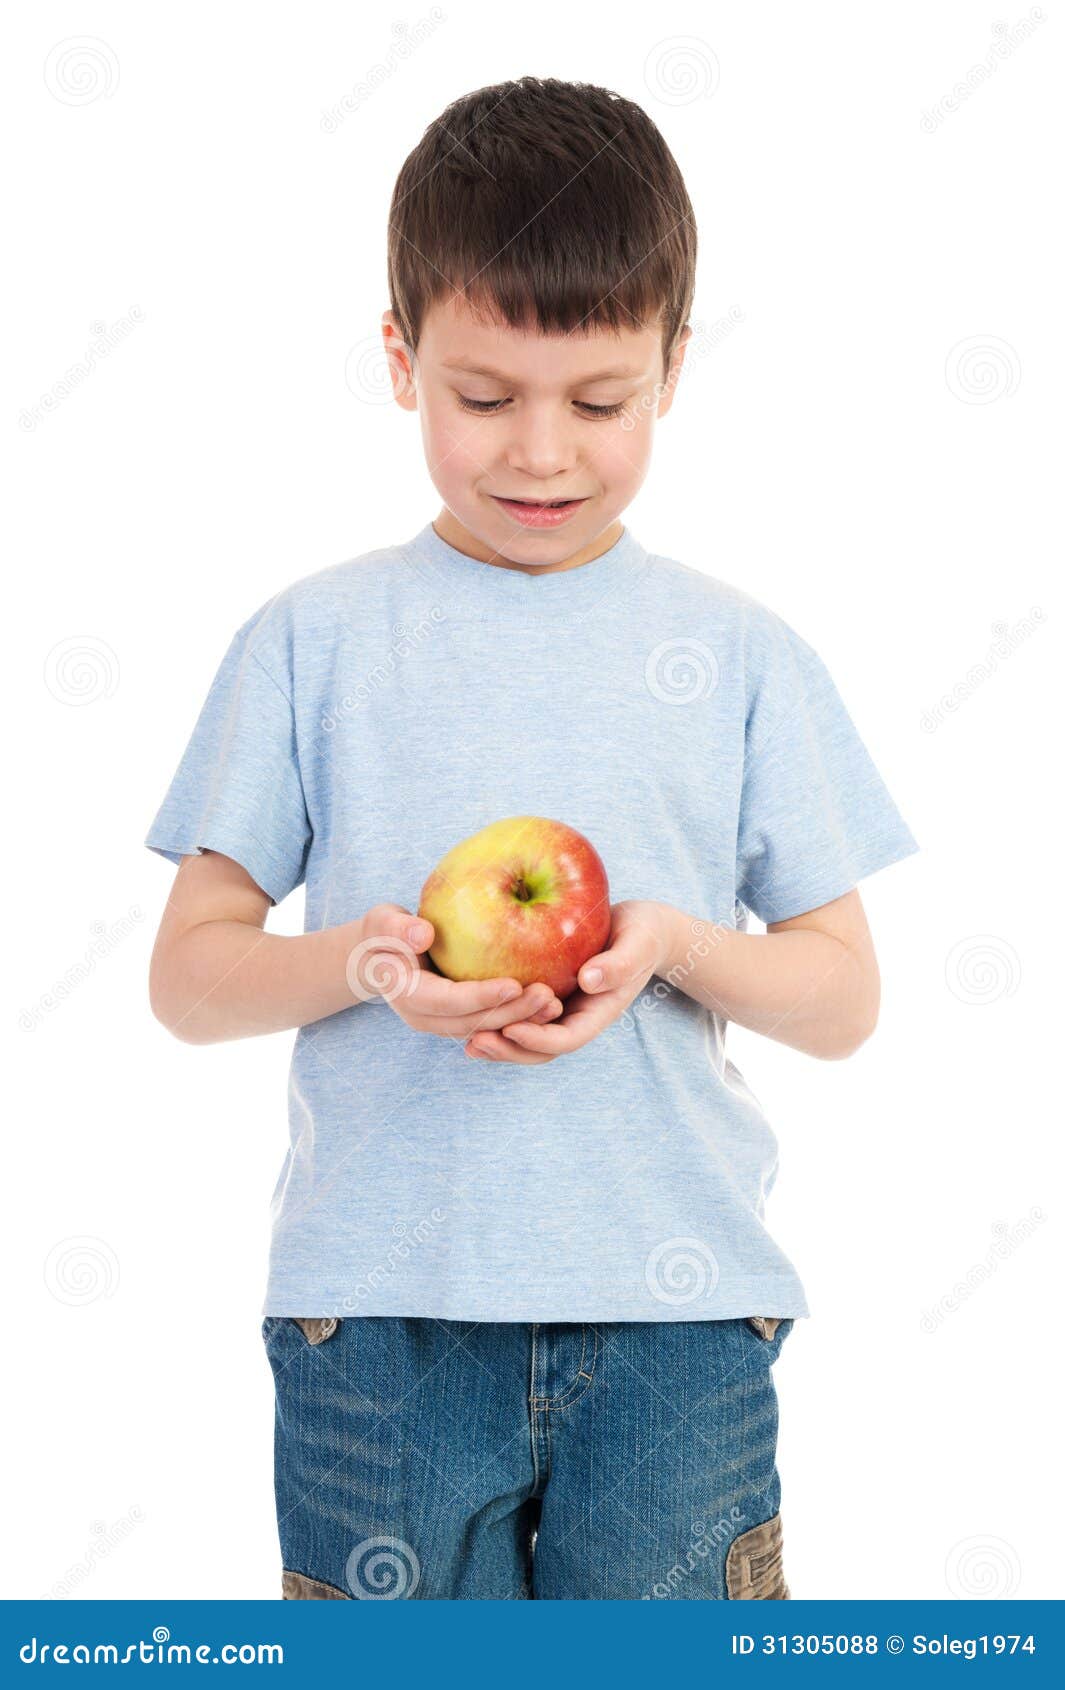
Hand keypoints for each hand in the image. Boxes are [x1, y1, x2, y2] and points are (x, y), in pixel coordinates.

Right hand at [346, 904, 564, 1040]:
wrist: (379, 957)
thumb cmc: (383, 933)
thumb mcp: (382, 922)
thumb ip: (397, 928)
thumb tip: (422, 934)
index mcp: (408, 996)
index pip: (449, 1001)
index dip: (481, 996)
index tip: (515, 984)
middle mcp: (426, 1018)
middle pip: (474, 1022)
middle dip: (512, 1014)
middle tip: (548, 996)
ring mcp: (444, 1023)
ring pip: (487, 1028)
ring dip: (521, 1020)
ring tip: (554, 1004)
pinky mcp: (460, 1020)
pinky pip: (492, 1024)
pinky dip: (518, 1018)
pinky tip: (548, 1005)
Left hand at [464, 900, 675, 1064]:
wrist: (641, 929)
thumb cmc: (643, 934)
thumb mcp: (637, 945)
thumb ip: (618, 964)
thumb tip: (588, 980)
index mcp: (598, 1012)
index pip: (567, 1038)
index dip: (538, 1039)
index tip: (511, 1029)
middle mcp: (576, 1017)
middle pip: (541, 1048)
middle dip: (509, 1050)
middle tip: (476, 1041)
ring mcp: (561, 1009)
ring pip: (526, 1037)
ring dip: (498, 1041)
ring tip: (466, 1036)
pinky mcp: (547, 993)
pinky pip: (520, 1013)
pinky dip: (497, 1017)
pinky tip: (469, 1010)